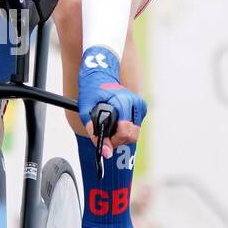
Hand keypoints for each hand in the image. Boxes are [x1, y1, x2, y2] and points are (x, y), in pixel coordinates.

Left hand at [78, 45, 146, 160]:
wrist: (99, 74)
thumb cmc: (91, 91)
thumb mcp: (86, 112)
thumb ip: (95, 133)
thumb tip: (106, 154)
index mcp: (124, 102)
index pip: (126, 133)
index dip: (113, 141)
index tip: (103, 139)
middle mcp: (135, 103)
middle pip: (132, 136)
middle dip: (117, 140)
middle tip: (105, 133)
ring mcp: (140, 105)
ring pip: (135, 134)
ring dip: (121, 136)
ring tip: (109, 125)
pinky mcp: (141, 108)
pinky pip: (135, 128)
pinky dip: (124, 130)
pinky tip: (115, 121)